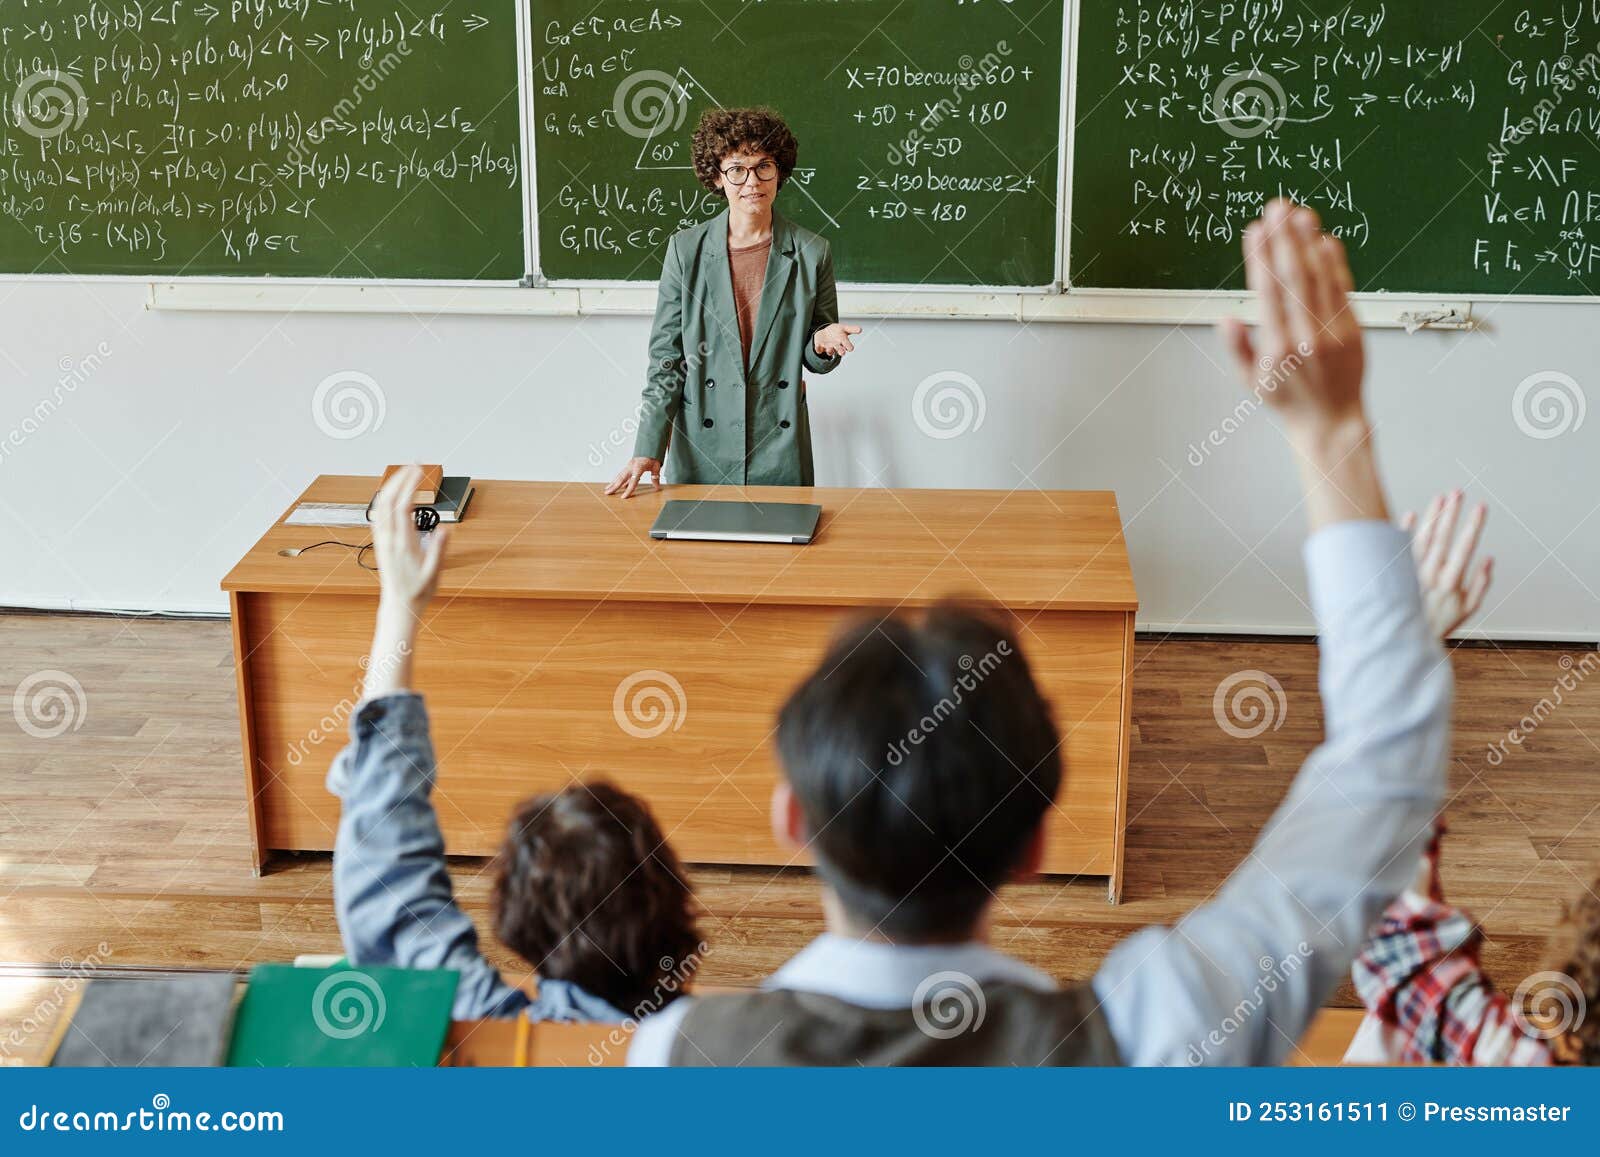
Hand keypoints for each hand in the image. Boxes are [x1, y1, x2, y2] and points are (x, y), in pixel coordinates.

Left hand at [362, 465, 450, 699]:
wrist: (398, 605)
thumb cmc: (418, 591)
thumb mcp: (434, 573)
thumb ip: (439, 551)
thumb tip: (445, 529)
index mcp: (403, 543)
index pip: (403, 505)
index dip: (410, 484)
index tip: (420, 470)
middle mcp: (389, 539)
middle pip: (389, 500)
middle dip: (400, 478)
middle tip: (415, 464)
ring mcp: (382, 540)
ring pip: (381, 505)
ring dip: (391, 486)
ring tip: (405, 473)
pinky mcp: (380, 542)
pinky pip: (378, 514)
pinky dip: (385, 498)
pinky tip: (391, 494)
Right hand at [605, 456, 662, 498]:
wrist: (650, 446)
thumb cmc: (653, 455)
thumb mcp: (656, 466)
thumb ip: (655, 476)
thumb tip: (656, 486)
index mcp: (638, 467)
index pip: (633, 481)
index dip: (628, 490)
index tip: (623, 497)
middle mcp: (631, 466)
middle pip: (621, 478)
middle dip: (614, 486)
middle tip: (607, 493)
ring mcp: (628, 465)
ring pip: (619, 476)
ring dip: (612, 483)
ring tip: (607, 489)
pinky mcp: (628, 465)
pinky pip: (621, 473)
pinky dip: (617, 480)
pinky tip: (614, 485)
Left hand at [813, 323, 860, 358]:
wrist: (825, 333)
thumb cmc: (836, 332)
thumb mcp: (844, 328)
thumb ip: (852, 329)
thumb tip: (860, 329)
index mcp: (843, 342)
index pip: (848, 346)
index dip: (849, 347)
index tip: (850, 348)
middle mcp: (836, 346)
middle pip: (839, 350)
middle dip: (841, 351)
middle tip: (842, 353)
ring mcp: (828, 347)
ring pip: (829, 351)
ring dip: (830, 350)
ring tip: (829, 348)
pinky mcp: (820, 346)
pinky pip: (819, 349)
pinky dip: (819, 348)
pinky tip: (819, 347)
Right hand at [1219, 199, 1383, 529]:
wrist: (1332, 421)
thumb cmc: (1287, 402)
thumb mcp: (1250, 382)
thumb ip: (1237, 349)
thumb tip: (1225, 319)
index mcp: (1277, 349)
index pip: (1267, 293)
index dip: (1261, 258)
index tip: (1255, 230)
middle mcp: (1306, 337)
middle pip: (1294, 278)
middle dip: (1284, 239)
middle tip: (1276, 207)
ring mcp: (1333, 332)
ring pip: (1320, 278)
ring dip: (1309, 243)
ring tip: (1299, 213)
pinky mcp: (1353, 329)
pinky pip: (1343, 289)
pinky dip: (1335, 263)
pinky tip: (1325, 240)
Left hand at [1401, 490, 1492, 639]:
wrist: (1402, 637)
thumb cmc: (1438, 623)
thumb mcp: (1468, 609)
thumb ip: (1481, 584)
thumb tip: (1489, 559)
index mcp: (1449, 582)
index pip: (1464, 547)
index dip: (1473, 525)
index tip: (1481, 506)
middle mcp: (1428, 574)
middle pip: (1441, 537)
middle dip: (1452, 513)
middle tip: (1459, 492)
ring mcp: (1410, 571)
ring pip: (1421, 538)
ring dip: (1431, 517)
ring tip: (1441, 497)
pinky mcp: (1395, 572)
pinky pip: (1399, 548)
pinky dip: (1404, 530)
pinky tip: (1410, 514)